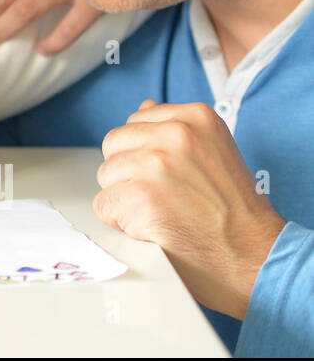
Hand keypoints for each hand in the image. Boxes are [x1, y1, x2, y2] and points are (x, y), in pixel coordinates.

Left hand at [94, 100, 286, 318]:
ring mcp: (156, 165)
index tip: (168, 174)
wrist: (256, 255)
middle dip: (128, 173)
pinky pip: (103, 206)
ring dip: (124, 198)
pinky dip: (121, 222)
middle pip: (113, 145)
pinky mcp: (140, 198)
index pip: (134, 123)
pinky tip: (153, 227)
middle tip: (164, 195)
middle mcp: (175, 134)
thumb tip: (144, 105)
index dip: (143, 153)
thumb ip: (174, 127)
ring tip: (162, 211)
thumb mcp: (214, 150)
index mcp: (195, 117)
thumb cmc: (235, 209)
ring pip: (106, 176)